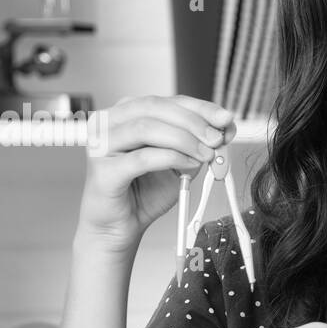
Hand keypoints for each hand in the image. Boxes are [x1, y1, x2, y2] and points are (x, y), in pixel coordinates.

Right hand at [77, 94, 237, 253]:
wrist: (120, 227)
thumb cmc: (143, 193)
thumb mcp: (179, 163)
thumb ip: (196, 144)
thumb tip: (223, 131)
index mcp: (126, 114)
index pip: (166, 101)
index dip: (199, 107)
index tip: (225, 118)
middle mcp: (108, 123)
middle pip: (155, 107)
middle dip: (193, 122)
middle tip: (217, 138)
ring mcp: (101, 145)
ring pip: (146, 128)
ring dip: (184, 139)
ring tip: (206, 154)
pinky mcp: (104, 169)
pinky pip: (142, 157)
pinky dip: (171, 158)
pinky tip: (189, 165)